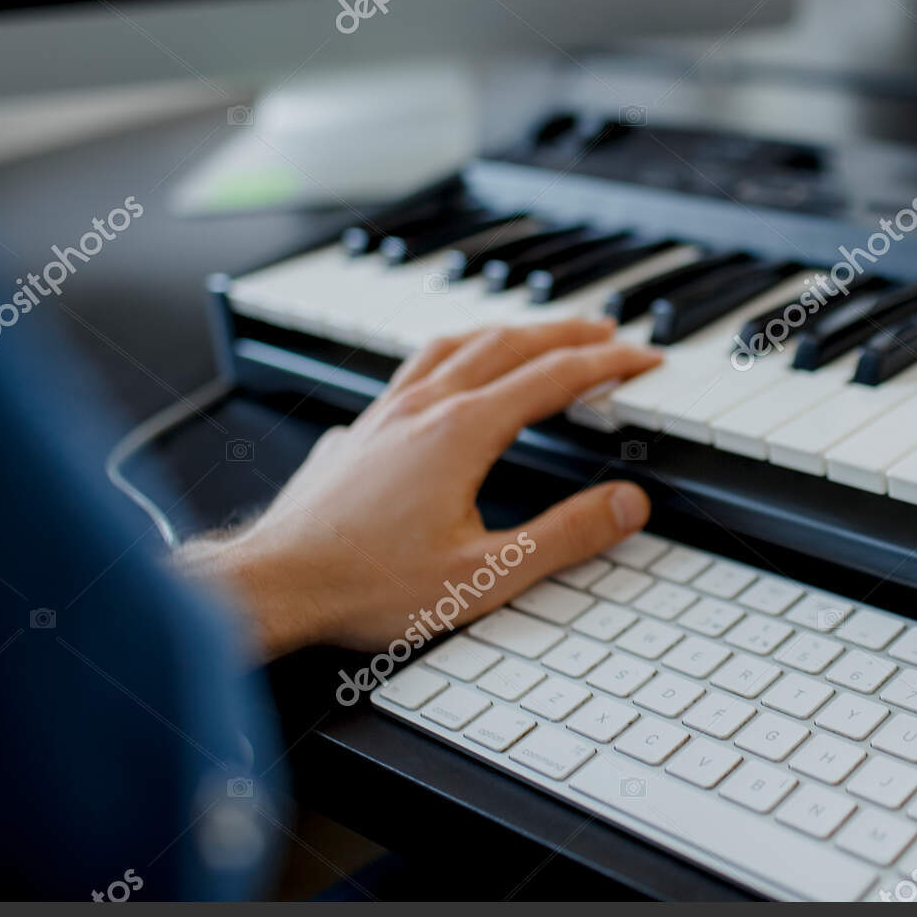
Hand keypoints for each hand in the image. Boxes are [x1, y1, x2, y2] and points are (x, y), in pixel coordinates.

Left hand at [179, 317, 661, 658]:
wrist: (274, 584)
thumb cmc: (365, 583)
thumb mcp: (484, 574)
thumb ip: (563, 536)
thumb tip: (626, 504)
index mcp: (463, 432)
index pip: (554, 378)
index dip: (608, 366)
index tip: (642, 359)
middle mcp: (424, 408)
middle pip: (509, 345)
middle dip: (566, 334)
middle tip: (606, 333)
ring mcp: (386, 413)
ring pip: (456, 345)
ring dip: (508, 332)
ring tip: (534, 333)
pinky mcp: (360, 429)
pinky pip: (415, 366)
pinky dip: (453, 352)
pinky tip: (446, 373)